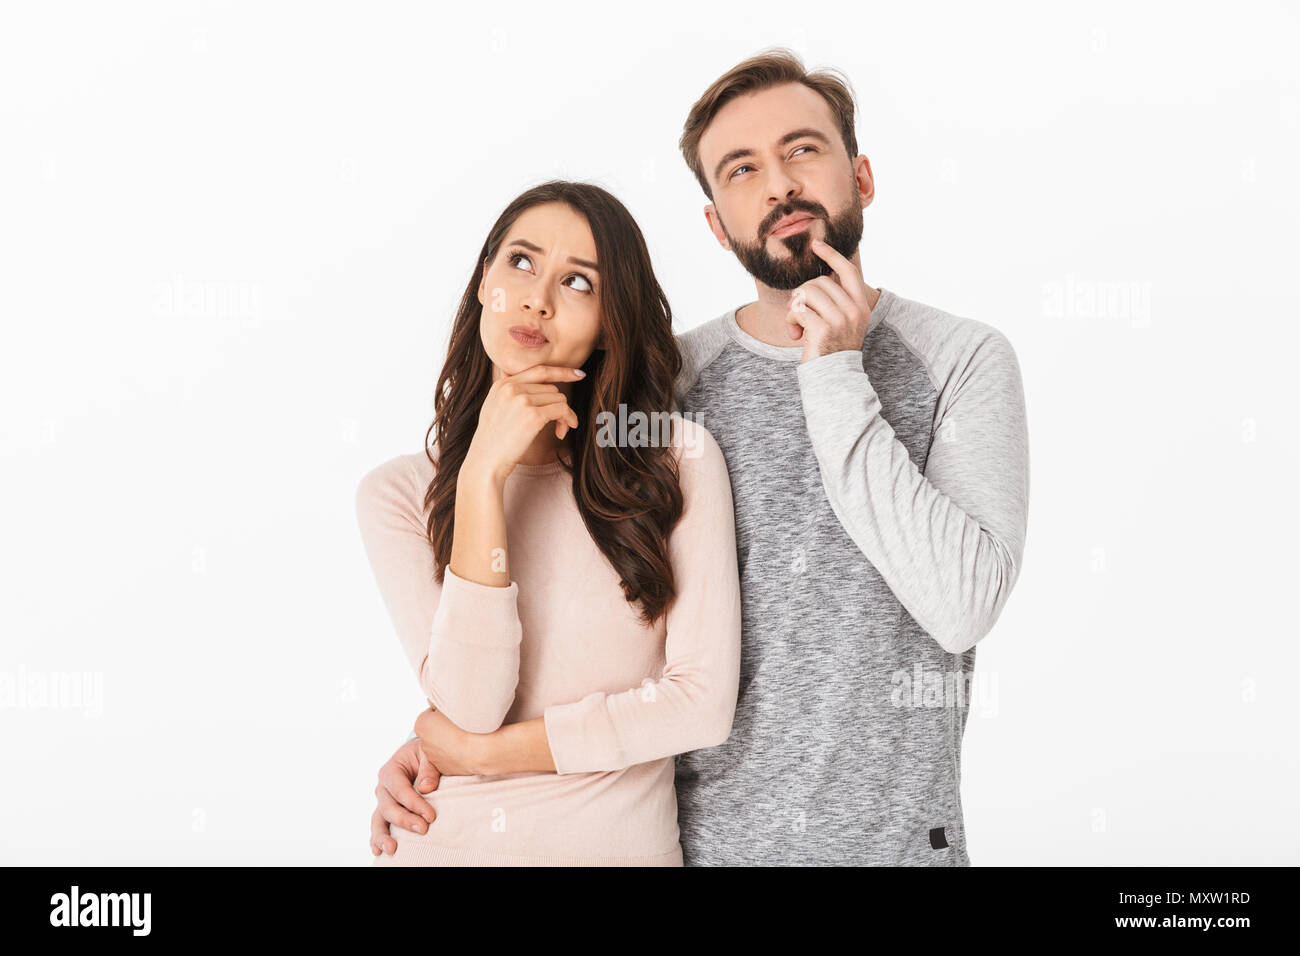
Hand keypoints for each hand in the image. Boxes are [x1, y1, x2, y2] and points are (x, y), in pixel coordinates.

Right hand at [370, 737, 439, 856]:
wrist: (421, 755)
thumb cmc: (427, 753)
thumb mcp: (429, 754)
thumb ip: (429, 768)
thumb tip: (426, 788)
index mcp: (391, 770)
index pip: (401, 790)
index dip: (415, 804)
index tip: (431, 816)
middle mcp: (383, 787)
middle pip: (389, 807)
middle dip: (405, 820)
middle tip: (423, 829)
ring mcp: (383, 801)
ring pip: (379, 819)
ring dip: (383, 835)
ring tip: (392, 849)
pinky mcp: (386, 812)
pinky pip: (379, 825)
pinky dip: (377, 838)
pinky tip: (378, 851)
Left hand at [413, 705, 481, 777]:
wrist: (482, 751)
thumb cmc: (468, 726)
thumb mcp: (452, 704)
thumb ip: (439, 702)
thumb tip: (433, 702)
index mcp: (421, 724)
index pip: (430, 714)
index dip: (443, 712)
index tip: (453, 713)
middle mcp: (423, 743)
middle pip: (434, 730)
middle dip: (444, 727)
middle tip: (461, 724)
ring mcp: (434, 758)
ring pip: (441, 745)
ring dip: (450, 740)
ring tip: (466, 736)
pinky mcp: (445, 769)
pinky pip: (449, 757)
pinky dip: (456, 753)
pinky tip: (467, 748)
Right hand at [463, 364, 583, 483]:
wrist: (486, 461)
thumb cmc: (493, 440)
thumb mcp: (493, 406)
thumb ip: (507, 391)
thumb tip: (519, 377)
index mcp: (503, 384)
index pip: (539, 370)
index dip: (561, 371)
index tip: (579, 374)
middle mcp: (512, 388)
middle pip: (552, 389)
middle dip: (559, 406)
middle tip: (559, 424)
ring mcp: (522, 400)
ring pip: (559, 398)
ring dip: (564, 415)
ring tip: (558, 430)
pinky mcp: (533, 415)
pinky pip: (563, 409)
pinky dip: (569, 418)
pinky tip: (565, 430)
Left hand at [785, 238, 874, 363]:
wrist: (834, 381)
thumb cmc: (833, 352)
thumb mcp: (843, 324)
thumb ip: (836, 303)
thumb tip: (816, 281)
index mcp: (861, 307)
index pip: (849, 272)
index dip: (832, 255)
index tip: (817, 245)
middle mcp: (854, 311)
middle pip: (820, 282)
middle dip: (802, 295)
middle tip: (799, 316)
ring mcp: (840, 319)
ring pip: (807, 293)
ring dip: (795, 309)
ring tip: (797, 327)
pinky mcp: (823, 329)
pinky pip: (798, 310)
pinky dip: (791, 321)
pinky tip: (794, 336)